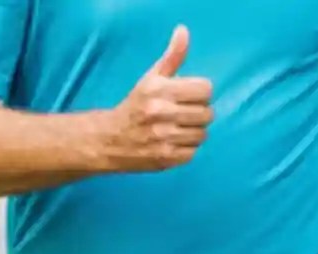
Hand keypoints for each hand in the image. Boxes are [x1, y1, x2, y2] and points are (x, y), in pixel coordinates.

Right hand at [102, 26, 213, 170]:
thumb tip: (184, 31)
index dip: (200, 92)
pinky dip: (186, 148)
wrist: (110, 139)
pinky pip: (193, 152)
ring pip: (202, 134)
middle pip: (207, 113)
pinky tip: (173, 142)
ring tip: (178, 128)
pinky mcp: (165, 158)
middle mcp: (161, 112)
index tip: (189, 96)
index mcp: (159, 89)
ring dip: (194, 131)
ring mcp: (163, 137)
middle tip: (184, 113)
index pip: (205, 90)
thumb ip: (172, 57)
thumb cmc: (136, 105)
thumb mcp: (151, 78)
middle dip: (198, 112)